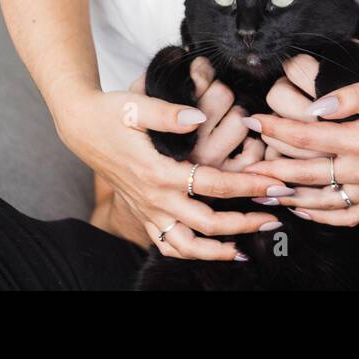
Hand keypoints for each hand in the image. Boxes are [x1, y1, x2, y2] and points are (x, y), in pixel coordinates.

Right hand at [56, 56, 288, 260]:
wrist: (81, 127)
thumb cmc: (112, 113)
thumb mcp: (137, 105)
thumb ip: (168, 112)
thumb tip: (198, 116)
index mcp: (159, 172)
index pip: (214, 184)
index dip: (249, 186)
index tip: (276, 185)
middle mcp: (155, 198)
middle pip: (208, 223)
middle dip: (246, 222)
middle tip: (277, 216)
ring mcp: (148, 210)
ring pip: (186, 246)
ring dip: (219, 251)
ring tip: (248, 249)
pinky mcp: (143, 213)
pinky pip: (167, 244)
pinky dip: (191, 253)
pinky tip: (214, 251)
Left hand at [241, 41, 358, 226]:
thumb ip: (349, 96)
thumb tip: (315, 107)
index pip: (308, 136)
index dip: (276, 128)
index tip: (254, 121)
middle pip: (307, 172)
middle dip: (272, 166)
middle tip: (245, 161)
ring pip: (322, 201)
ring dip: (289, 196)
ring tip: (263, 191)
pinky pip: (347, 216)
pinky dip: (321, 216)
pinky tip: (303, 209)